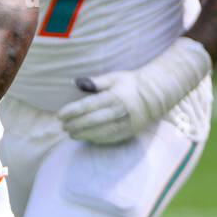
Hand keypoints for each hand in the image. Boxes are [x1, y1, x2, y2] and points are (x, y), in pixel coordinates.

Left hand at [58, 37, 211, 143]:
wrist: (156, 95)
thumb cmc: (130, 84)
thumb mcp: (114, 77)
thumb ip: (95, 82)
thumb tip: (75, 82)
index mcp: (116, 95)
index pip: (90, 105)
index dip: (73, 111)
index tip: (60, 114)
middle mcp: (121, 110)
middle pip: (94, 120)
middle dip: (76, 124)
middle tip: (63, 126)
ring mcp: (127, 123)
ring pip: (102, 132)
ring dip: (84, 134)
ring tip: (70, 134)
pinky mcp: (130, 132)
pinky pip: (111, 138)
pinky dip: (97, 139)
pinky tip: (85, 138)